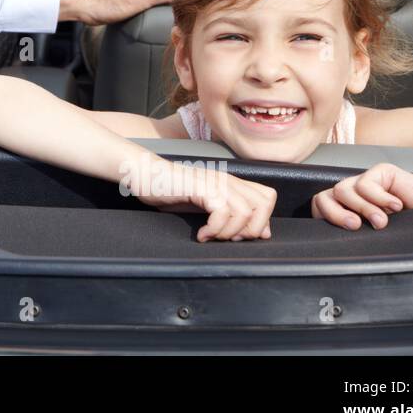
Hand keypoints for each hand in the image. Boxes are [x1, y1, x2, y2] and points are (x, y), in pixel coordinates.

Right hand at [131, 159, 275, 241]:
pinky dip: (214, 229)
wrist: (145, 174)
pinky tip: (201, 234)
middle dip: (251, 229)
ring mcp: (215, 182)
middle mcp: (228, 180)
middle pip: (264, 204)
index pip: (268, 197)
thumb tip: (263, 232)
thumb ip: (233, 214)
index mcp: (232, 183)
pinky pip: (221, 211)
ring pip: (244, 212)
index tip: (241, 234)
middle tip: (228, 238)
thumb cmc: (171, 190)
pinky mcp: (201, 187)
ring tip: (212, 236)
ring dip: (230, 232)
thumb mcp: (206, 204)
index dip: (262, 220)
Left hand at [312, 163, 412, 229]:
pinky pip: (366, 183)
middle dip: (336, 214)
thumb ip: (358, 237)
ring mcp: (366, 180)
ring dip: (362, 209)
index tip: (344, 234)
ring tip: (383, 222)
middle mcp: (354, 193)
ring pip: (343, 190)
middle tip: (356, 226)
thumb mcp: (379, 238)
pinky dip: (380, 199)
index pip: (320, 207)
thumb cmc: (412, 231)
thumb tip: (333, 250)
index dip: (325, 219)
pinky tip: (398, 207)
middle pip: (325, 197)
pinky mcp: (381, 171)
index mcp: (348, 208)